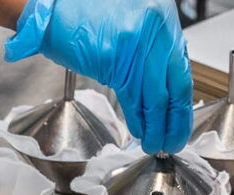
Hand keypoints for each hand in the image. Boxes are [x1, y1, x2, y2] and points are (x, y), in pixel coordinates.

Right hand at [6, 0, 192, 154]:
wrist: (51, 7)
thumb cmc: (85, 14)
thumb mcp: (132, 26)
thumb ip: (151, 52)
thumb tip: (166, 86)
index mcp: (162, 19)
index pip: (182, 71)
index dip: (182, 103)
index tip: (181, 121)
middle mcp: (154, 30)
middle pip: (176, 87)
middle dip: (176, 121)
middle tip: (174, 140)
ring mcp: (136, 45)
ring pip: (157, 98)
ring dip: (157, 127)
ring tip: (156, 143)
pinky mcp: (115, 60)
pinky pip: (134, 100)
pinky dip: (139, 121)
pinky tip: (140, 132)